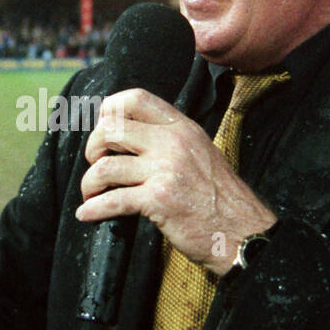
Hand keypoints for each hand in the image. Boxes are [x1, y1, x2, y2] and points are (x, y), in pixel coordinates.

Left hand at [77, 88, 277, 275]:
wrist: (242, 231)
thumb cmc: (219, 197)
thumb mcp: (200, 152)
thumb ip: (170, 139)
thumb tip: (130, 135)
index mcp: (181, 127)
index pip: (136, 99)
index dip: (109, 110)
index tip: (102, 128)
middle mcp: (172, 143)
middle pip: (111, 129)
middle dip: (92, 148)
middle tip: (96, 165)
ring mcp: (165, 170)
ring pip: (104, 167)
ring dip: (89, 183)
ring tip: (91, 194)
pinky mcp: (159, 200)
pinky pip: (112, 200)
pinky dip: (93, 209)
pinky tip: (87, 214)